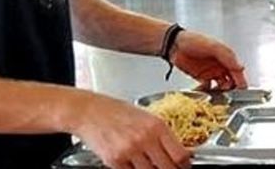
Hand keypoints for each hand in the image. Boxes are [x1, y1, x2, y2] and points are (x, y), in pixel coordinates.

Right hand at [71, 93, 191, 168]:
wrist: (89, 111)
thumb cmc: (116, 111)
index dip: (185, 164)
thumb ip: (161, 134)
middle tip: (169, 167)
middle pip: (168, 168)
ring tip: (149, 163)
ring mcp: (130, 151)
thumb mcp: (145, 117)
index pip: (180, 155)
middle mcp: (145, 139)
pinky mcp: (115, 161)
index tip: (185, 166)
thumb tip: (178, 151)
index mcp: (156, 126)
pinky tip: (135, 164)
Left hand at [170, 31, 247, 90]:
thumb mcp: (213, 46)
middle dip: (230, 90)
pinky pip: (207, 88)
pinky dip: (206, 92)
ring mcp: (211, 71)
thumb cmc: (193, 40)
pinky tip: (203, 92)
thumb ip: (227, 57)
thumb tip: (240, 67)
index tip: (240, 92)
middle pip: (231, 81)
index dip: (240, 82)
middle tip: (226, 95)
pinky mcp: (201, 77)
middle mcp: (220, 65)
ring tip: (215, 96)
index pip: (237, 72)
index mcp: (226, 57)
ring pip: (220, 86)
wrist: (174, 44)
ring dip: (219, 92)